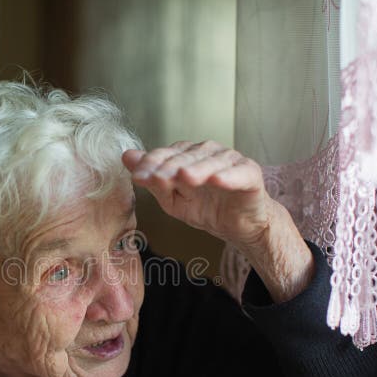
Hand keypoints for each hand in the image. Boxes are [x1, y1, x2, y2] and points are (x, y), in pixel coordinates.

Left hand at [122, 140, 272, 247]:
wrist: (237, 225)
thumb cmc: (205, 207)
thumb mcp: (171, 198)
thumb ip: (152, 178)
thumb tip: (127, 156)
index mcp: (186, 154)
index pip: (166, 154)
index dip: (151, 164)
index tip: (137, 178)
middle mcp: (207, 152)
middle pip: (186, 157)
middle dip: (170, 168)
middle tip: (157, 178)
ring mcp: (229, 160)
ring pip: (211, 161)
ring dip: (197, 169)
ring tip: (185, 177)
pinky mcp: (250, 172)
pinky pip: (239, 173)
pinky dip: (228, 176)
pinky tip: (217, 180)